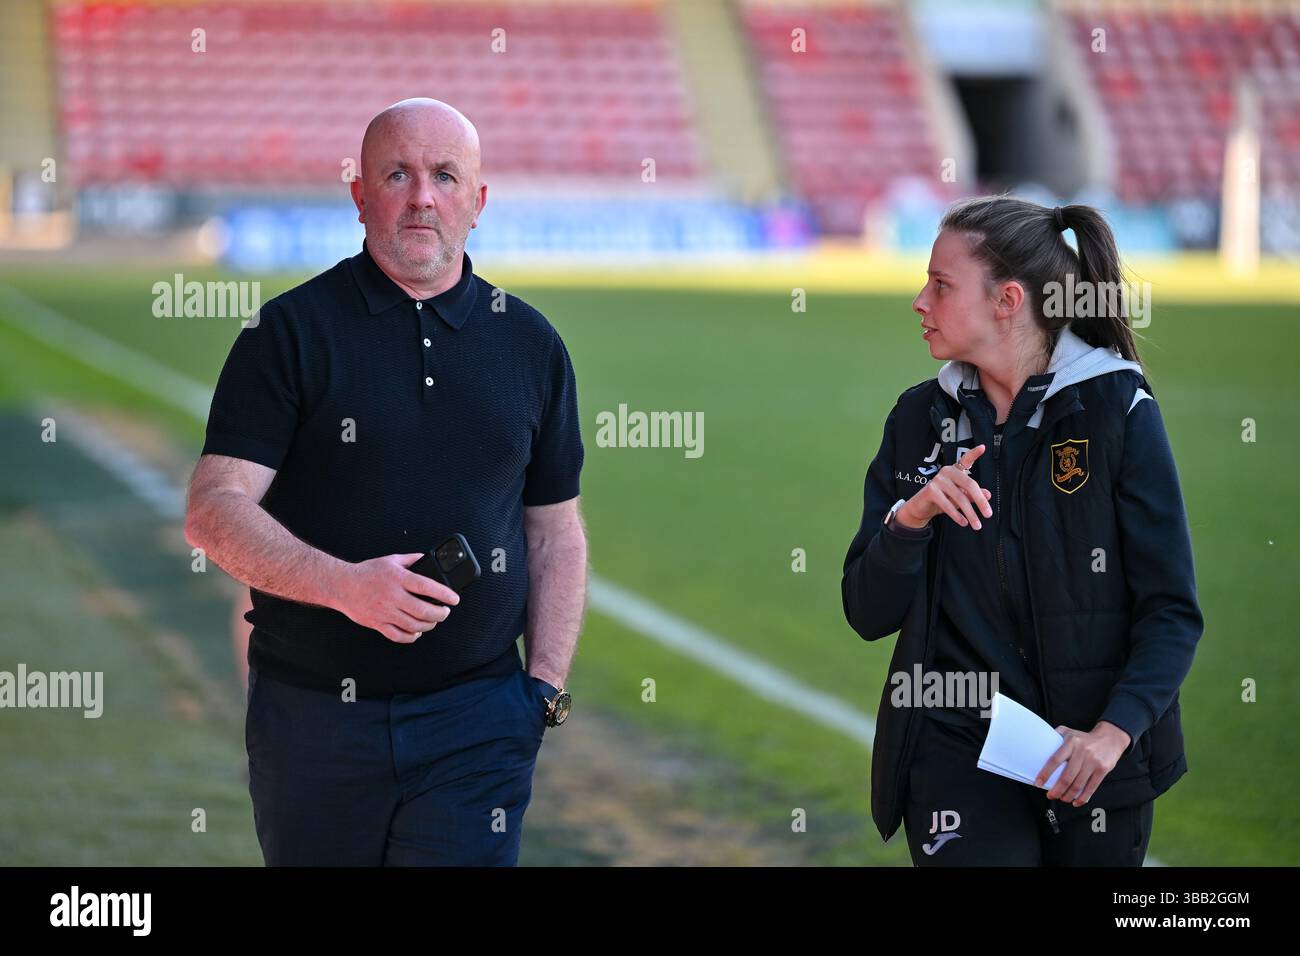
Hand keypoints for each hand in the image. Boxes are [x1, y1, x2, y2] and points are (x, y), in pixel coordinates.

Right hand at [329, 552, 459, 643]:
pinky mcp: (377, 623)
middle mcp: (393, 596)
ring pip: (413, 625)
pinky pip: (398, 636)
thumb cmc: (367, 572)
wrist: (341, 585)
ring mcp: (385, 612)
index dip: (444, 594)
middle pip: (423, 611)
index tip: (454, 599)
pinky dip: (411, 636)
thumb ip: (411, 559)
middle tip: (445, 612)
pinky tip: (416, 632)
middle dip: (440, 614)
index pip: (427, 587)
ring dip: (428, 625)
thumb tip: (428, 559)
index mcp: (398, 578)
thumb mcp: (391, 560)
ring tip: (433, 621)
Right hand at [896, 444, 994, 529]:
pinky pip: (947, 504)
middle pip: (969, 484)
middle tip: (988, 515)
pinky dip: (957, 515)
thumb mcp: (959, 496)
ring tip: (977, 525)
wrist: (921, 507)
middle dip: (980, 501)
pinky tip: (963, 522)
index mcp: (955, 470)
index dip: (974, 454)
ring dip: (970, 513)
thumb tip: (988, 494)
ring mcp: (937, 480)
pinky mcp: (930, 491)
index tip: (983, 447)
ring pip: (959, 498)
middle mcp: (946, 471)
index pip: (965, 460)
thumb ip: (972, 495)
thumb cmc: (942, 499)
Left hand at [1035, 721, 1131, 805]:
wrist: (1110, 739)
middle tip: (1050, 795)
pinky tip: (1076, 802)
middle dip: (1057, 790)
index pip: (1055, 760)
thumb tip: (1039, 744)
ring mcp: (1093, 762)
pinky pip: (1091, 787)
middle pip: (1067, 777)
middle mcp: (1082, 752)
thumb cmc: (1085, 738)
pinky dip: (1083, 798)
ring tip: (1062, 799)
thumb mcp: (1069, 732)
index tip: (1038, 783)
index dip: (1046, 773)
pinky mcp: (1102, 770)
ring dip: (1068, 796)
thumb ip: (1055, 736)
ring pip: (1078, 784)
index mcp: (1071, 742)